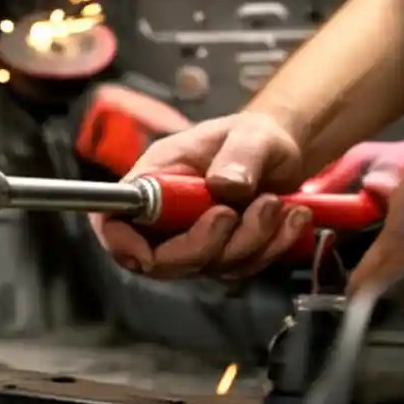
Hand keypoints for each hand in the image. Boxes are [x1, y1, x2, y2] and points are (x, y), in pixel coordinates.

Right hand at [90, 111, 309, 278]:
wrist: (281, 155)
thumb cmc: (252, 137)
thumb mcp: (250, 135)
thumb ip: (238, 156)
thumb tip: (224, 186)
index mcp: (152, 180)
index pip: (112, 221)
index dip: (120, 243)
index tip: (147, 253)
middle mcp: (165, 218)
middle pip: (161, 260)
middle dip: (205, 245)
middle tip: (238, 211)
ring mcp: (193, 240)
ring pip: (209, 267)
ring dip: (252, 241)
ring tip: (277, 202)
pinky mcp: (223, 255)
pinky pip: (242, 268)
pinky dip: (272, 247)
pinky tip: (291, 218)